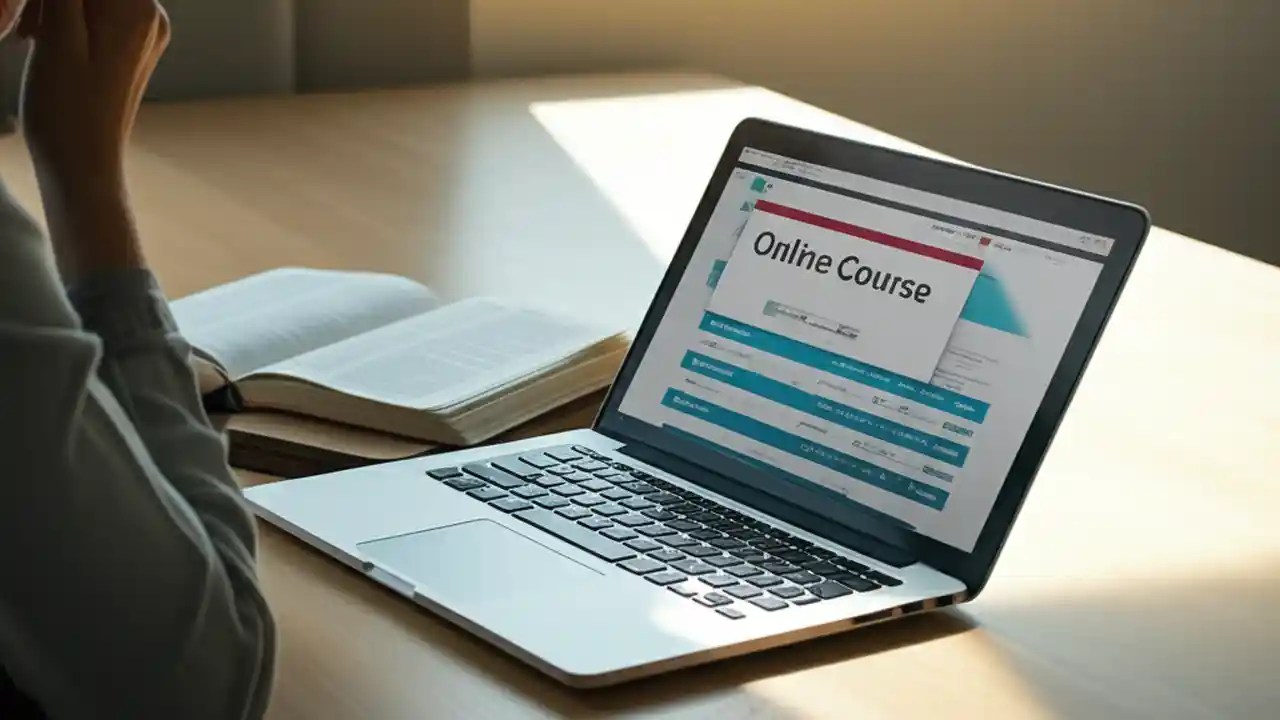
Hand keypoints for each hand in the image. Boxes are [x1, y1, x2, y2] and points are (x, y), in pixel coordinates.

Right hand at [17, 0, 169, 279]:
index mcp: (140, 7)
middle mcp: (151, 16)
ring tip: (32, 41)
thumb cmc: (66, 107)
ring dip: (50, 7)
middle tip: (30, 33)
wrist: (81, 164)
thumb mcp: (58, 34)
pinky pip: (89, 16)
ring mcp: (142, 34)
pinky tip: (43, 46)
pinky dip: (61, 21)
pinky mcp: (126, 49)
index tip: (37, 20)